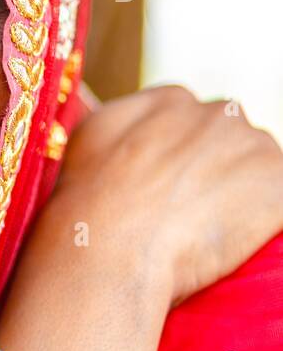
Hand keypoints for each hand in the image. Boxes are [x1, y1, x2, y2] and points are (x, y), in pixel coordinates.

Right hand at [48, 85, 282, 305]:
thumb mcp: (87, 139)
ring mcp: (253, 146)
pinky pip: (279, 200)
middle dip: (218, 167)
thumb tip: (125, 113)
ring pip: (260, 166)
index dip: (182, 156)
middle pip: (232, 137)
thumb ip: (122, 118)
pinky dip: (265, 218)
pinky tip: (232, 237)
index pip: (193, 119)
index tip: (167, 185)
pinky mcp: (279, 184)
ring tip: (207, 228)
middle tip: (188, 210)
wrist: (108, 251)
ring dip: (244, 192)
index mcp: (171, 100)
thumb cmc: (88, 205)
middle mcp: (216, 112)